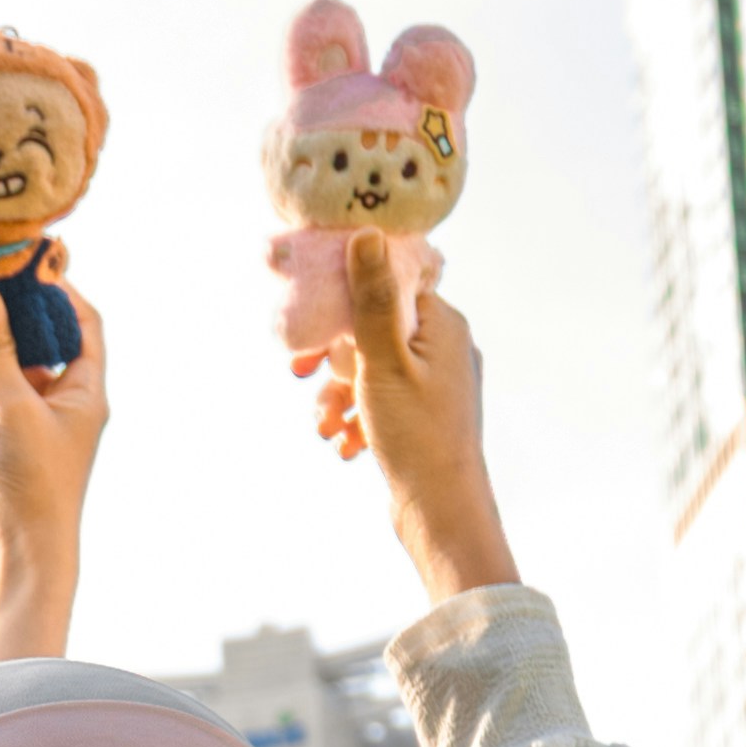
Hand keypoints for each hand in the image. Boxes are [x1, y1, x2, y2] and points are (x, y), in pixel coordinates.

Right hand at [0, 274, 109, 665]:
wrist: (20, 560)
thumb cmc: (35, 489)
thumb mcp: (13, 412)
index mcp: (85, 391)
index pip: (82, 323)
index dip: (60, 288)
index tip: (29, 259)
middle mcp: (58, 401)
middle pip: (34, 337)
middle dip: (5, 306)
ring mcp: (22, 419)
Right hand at [301, 235, 515, 604]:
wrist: (442, 513)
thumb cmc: (416, 435)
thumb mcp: (383, 361)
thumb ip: (372, 300)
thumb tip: (367, 233)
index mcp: (442, 324)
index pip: (387, 287)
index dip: (343, 304)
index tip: (312, 331)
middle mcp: (445, 348)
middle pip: (373, 331)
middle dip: (333, 360)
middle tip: (300, 374)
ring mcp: (437, 385)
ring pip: (372, 371)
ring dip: (338, 396)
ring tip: (322, 424)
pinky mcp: (426, 418)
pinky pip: (382, 403)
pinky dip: (357, 419)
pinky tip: (343, 445)